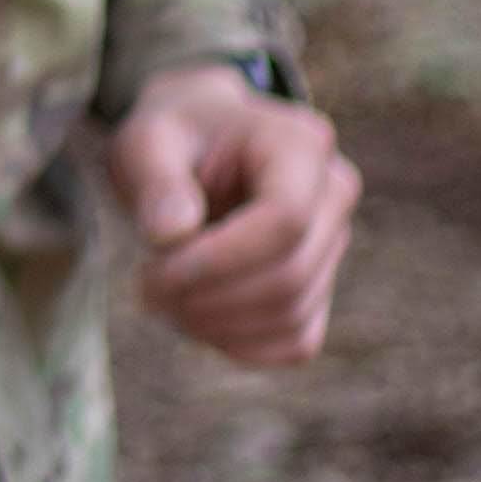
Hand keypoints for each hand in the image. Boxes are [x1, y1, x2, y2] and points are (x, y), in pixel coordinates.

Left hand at [111, 63, 358, 364]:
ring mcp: (335, 243)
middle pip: (290, 273)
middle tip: (145, 289)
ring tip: (162, 299)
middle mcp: (333, 194)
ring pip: (292, 314)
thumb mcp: (147, 139)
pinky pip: (296, 340)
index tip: (154, 270)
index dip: (219, 260)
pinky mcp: (321, 284)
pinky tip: (193, 318)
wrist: (196, 144)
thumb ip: (156, 181)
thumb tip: (169, 235)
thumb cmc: (173, 137)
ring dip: (218, 324)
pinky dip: (240, 344)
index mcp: (300, 145)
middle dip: (209, 296)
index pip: (285, 220)